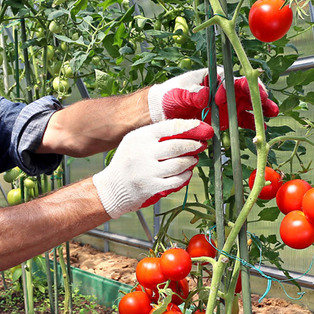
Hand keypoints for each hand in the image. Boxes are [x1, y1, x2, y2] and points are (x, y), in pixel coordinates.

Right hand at [92, 119, 214, 217]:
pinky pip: (176, 181)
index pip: (170, 127)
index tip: (200, 127)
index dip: (189, 126)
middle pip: (177, 146)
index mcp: (140, 137)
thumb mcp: (134, 141)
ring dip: (190, 161)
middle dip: (194, 145)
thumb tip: (184, 129)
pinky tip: (186, 172)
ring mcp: (147, 171)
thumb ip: (154, 134)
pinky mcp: (151, 187)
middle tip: (200, 144)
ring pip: (178, 164)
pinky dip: (185, 176)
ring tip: (193, 159)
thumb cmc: (127, 161)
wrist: (112, 187)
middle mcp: (143, 153)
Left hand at [148, 66, 278, 129]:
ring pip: (249, 103)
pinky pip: (244, 119)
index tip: (221, 98)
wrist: (163, 112)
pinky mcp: (227, 117)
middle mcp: (224, 88)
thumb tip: (204, 94)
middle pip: (245, 88)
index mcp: (213, 77)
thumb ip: (191, 94)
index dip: (230, 86)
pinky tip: (262, 127)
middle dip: (256, 93)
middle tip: (265, 100)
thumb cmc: (170, 96)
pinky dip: (253, 122)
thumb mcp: (178, 93)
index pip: (228, 78)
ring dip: (261, 107)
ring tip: (272, 112)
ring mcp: (227, 103)